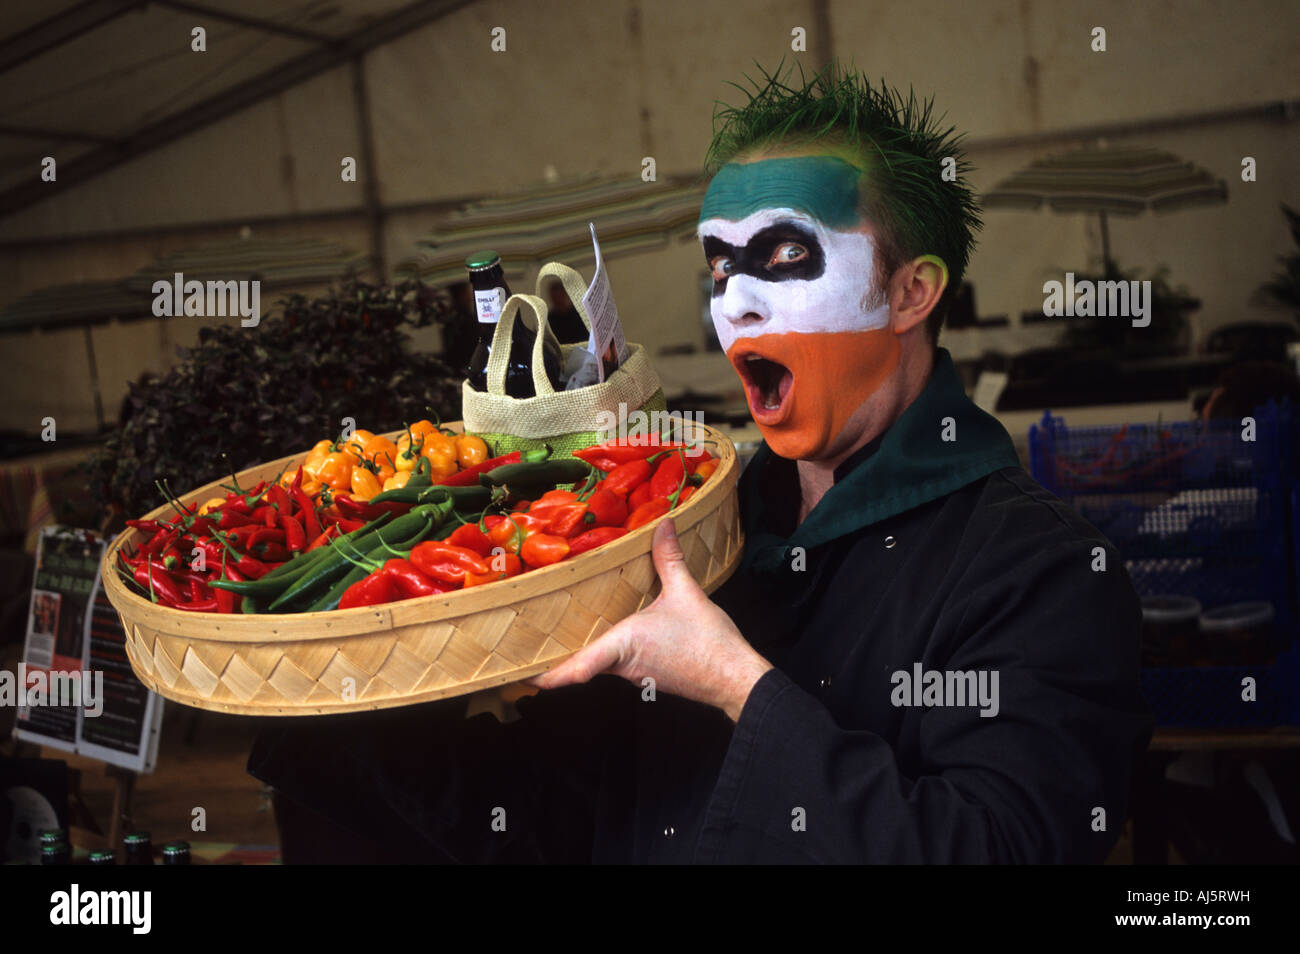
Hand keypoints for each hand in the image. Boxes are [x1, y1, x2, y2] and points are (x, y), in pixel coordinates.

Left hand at [528, 518, 772, 720]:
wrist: (735, 677)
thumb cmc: (709, 644)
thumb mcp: (686, 593)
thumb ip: (668, 559)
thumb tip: (662, 525)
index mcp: (624, 645)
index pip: (576, 668)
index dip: (545, 674)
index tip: (521, 674)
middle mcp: (623, 664)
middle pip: (580, 664)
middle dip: (556, 655)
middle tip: (530, 642)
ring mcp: (635, 673)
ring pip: (599, 661)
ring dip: (582, 649)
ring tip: (563, 627)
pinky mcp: (648, 673)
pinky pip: (618, 661)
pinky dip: (606, 648)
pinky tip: (608, 629)